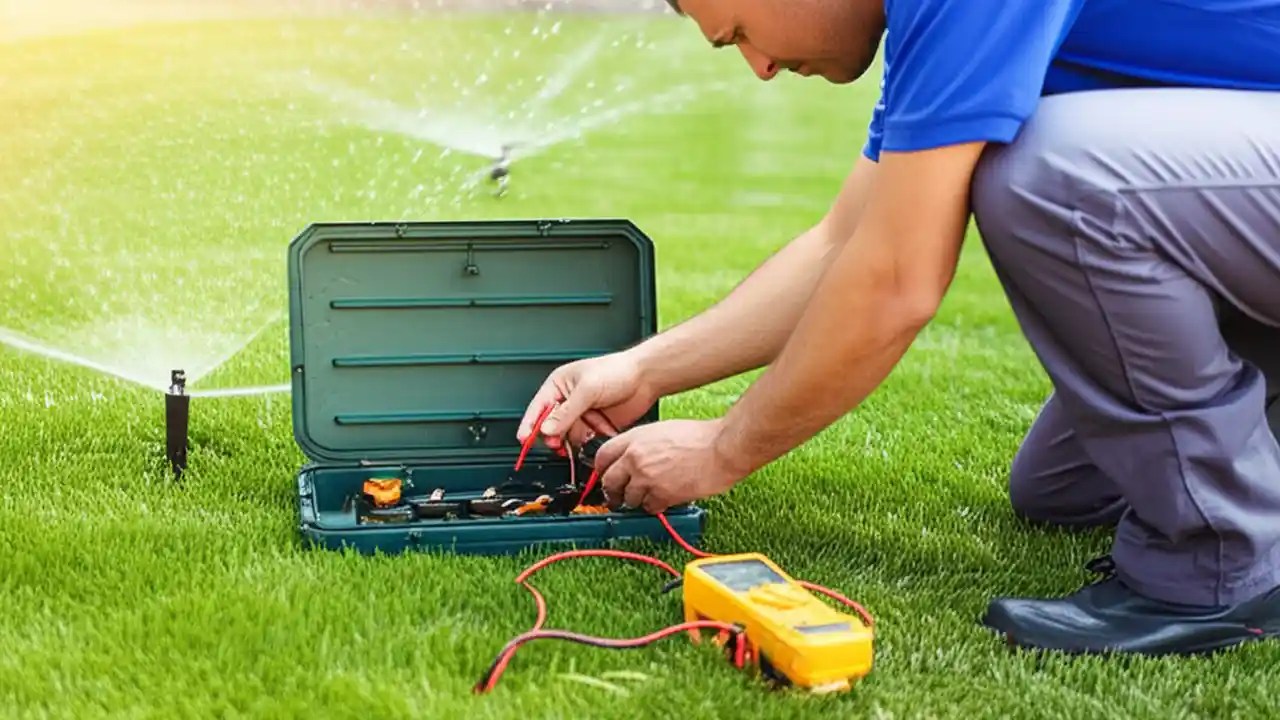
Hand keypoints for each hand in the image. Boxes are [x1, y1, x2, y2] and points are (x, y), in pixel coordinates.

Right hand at [517, 350, 657, 451]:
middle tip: (559, 442)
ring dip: (576, 439)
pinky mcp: (595, 426)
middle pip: (551, 426)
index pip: (538, 408)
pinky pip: (585, 441)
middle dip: (555, 435)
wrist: (645, 378)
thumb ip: (566, 412)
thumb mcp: (587, 390)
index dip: (530, 424)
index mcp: (559, 385)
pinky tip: (600, 433)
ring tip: (588, 431)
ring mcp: (581, 415)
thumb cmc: (616, 371)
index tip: (524, 438)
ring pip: (568, 437)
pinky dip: (591, 441)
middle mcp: (567, 401)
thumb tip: (547, 429)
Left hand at [593, 418, 745, 513]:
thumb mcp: (662, 430)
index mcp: (635, 438)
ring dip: (637, 500)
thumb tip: (632, 457)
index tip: (605, 476)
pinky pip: (649, 508)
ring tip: (650, 495)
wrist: (721, 447)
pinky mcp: (662, 495)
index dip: (601, 470)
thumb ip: (642, 444)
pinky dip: (655, 506)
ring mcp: (647, 478)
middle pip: (609, 481)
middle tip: (618, 497)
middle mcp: (636, 458)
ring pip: (629, 498)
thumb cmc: (700, 437)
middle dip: (613, 491)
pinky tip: (665, 499)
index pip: (602, 456)